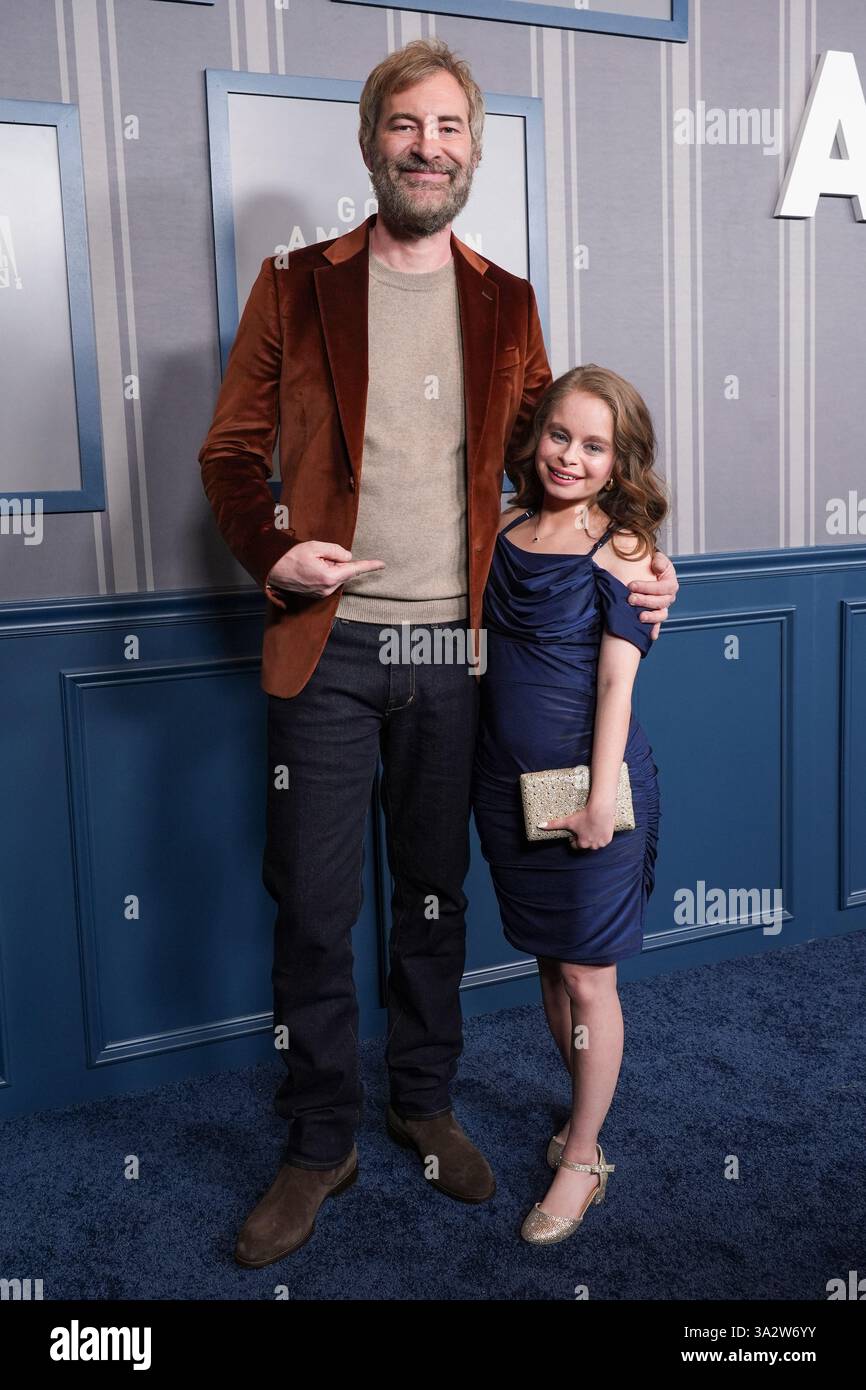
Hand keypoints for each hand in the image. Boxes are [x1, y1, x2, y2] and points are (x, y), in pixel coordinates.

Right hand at [265, 541, 384, 607]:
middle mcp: (327, 589)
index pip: (354, 570)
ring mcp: (321, 594)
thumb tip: (348, 557)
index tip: (382, 564)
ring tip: (311, 562)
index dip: (369, 566)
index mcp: (329, 577)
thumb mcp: (315, 546)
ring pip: (335, 576)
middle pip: (343, 572)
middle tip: (319, 555)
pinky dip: (323, 573)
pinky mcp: (316, 594)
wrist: (272, 568)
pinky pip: (327, 581)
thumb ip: (335, 551)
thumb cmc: (290, 556)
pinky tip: (309, 568)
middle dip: (336, 562)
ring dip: (329, 567)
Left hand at [539, 803, 614, 849]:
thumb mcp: (568, 821)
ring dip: (593, 837)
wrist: (600, 810)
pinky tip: (599, 828)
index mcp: (582, 844)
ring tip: (592, 827)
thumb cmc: (583, 816)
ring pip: (596, 843)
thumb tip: (539, 825)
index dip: (575, 838)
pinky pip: (604, 840)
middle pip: (586, 844)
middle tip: (585, 827)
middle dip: (585, 838)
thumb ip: (553, 825)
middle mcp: (592, 846)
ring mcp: (601, 843)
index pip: (576, 845)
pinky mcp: (608, 839)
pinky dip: (601, 836)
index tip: (577, 831)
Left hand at [628, 549, 678, 639]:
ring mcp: (662, 608)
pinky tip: (651, 636)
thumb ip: (659, 560)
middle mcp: (669, 597)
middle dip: (645, 601)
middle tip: (630, 599)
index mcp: (670, 583)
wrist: (646, 571)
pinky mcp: (655, 615)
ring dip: (651, 617)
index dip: (647, 587)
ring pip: (661, 615)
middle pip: (660, 602)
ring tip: (639, 616)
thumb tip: (657, 566)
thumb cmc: (652, 564)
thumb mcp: (657, 558)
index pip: (662, 587)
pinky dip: (654, 630)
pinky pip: (657, 624)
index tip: (631, 585)